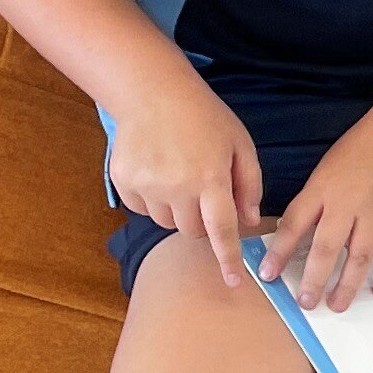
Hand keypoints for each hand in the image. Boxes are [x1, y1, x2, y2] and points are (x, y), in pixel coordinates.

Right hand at [105, 82, 265, 286]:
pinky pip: (142, 209)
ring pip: (167, 223)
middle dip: (202, 221)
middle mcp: (177, 188)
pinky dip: (152, 199)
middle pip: (193, 231)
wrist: (152, 91)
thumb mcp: (240, 143)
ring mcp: (147, 186)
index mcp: (211, 179)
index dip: (228, 259)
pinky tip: (157, 171)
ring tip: (179, 176)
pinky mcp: (124, 182)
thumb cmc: (204, 116)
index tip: (234, 282)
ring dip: (177, 211)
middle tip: (203, 193)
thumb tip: (249, 221)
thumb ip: (249, 184)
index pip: (222, 231)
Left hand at [262, 105, 372, 309]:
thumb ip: (315, 200)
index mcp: (323, 189)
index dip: (278, 252)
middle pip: (326, 248)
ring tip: (337, 305)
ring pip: (359, 258)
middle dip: (313, 279)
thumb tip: (298, 233)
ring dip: (346, 285)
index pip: (294, 225)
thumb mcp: (327, 168)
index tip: (267, 274)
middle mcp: (348, 204)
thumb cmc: (365, 146)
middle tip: (306, 302)